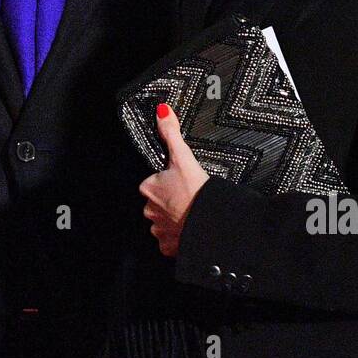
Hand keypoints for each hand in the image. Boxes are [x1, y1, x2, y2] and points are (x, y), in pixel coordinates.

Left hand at [138, 103, 209, 256]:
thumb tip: (162, 111)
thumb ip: (171, 133)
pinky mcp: (168, 246)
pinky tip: (190, 229)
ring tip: (191, 213)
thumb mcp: (183, 156)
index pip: (153, 182)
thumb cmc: (195, 192)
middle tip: (188, 198)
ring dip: (174, 219)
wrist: (209, 224)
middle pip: (157, 203)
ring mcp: (158, 229)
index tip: (180, 183)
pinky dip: (179, 236)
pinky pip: (170, 241)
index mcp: (148, 187)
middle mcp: (149, 210)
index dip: (167, 182)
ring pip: (163, 222)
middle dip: (170, 202)